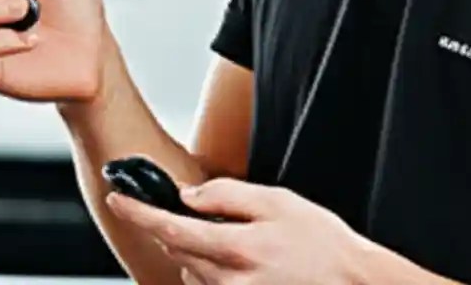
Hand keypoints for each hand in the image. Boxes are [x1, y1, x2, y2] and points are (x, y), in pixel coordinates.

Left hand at [107, 179, 364, 284]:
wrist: (352, 283)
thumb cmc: (321, 242)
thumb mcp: (279, 202)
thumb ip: (229, 195)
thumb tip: (188, 197)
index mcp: (237, 248)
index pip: (171, 229)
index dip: (139, 213)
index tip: (118, 200)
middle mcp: (229, 281)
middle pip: (178, 252)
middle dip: (179, 231)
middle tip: (212, 219)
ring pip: (191, 273)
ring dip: (199, 256)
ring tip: (245, 247)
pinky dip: (212, 275)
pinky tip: (245, 267)